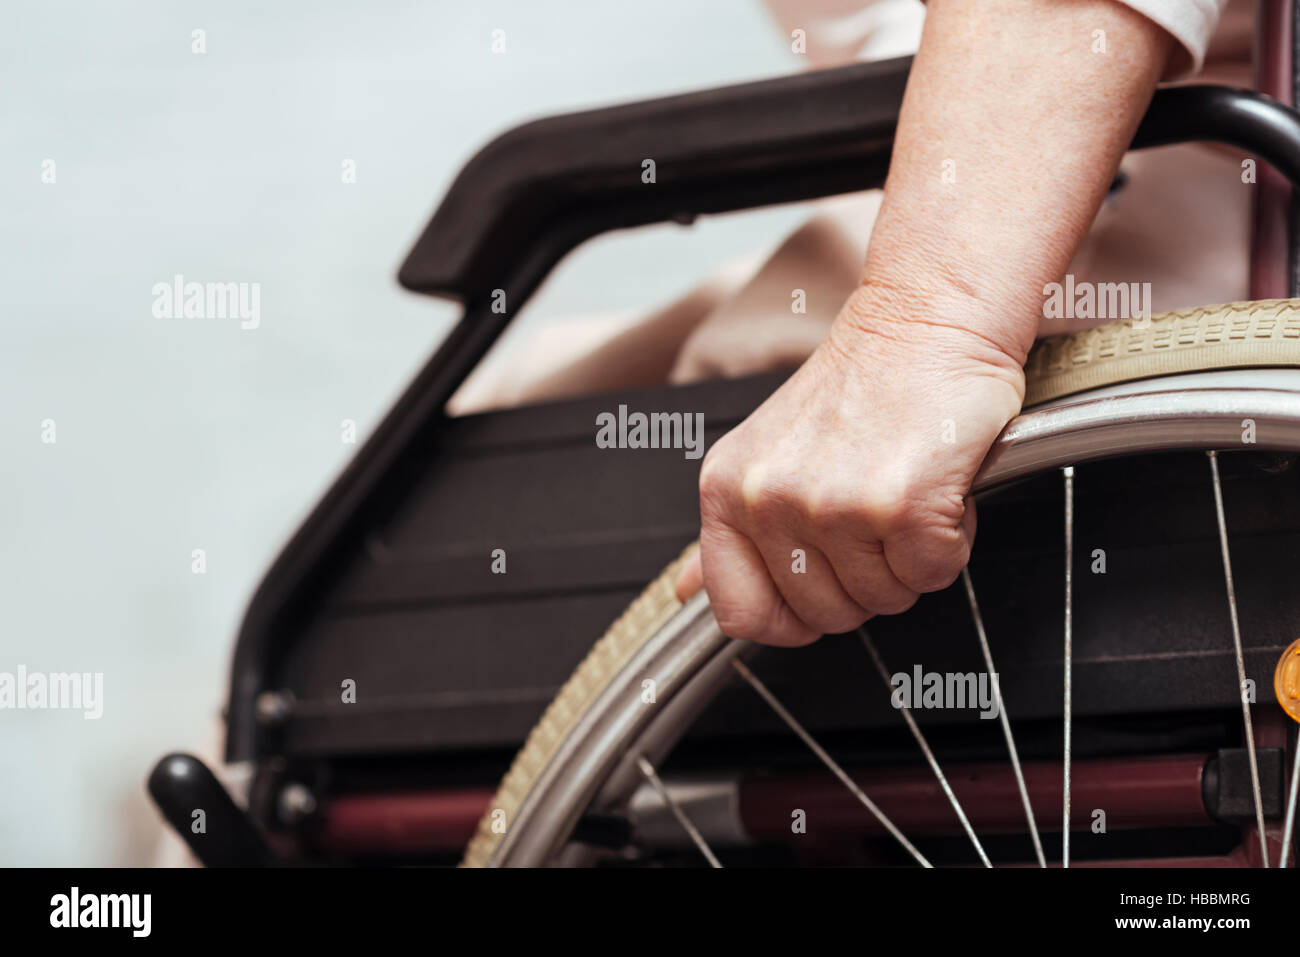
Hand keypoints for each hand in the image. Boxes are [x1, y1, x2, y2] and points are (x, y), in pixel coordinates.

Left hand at [674, 283, 1025, 645]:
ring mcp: (831, 506)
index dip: (789, 619)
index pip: (737, 612)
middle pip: (824, 615)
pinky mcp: (899, 506)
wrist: (926, 319)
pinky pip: (933, 574)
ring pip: (885, 600)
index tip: (820, 592)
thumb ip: (728, 532)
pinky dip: (951, 540)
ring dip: (911, 558)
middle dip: (866, 578)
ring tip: (904, 488)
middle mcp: (767, 500)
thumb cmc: (859, 386)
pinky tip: (937, 486)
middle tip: (875, 511)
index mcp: (726, 489)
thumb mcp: (765, 453)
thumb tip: (684, 594)